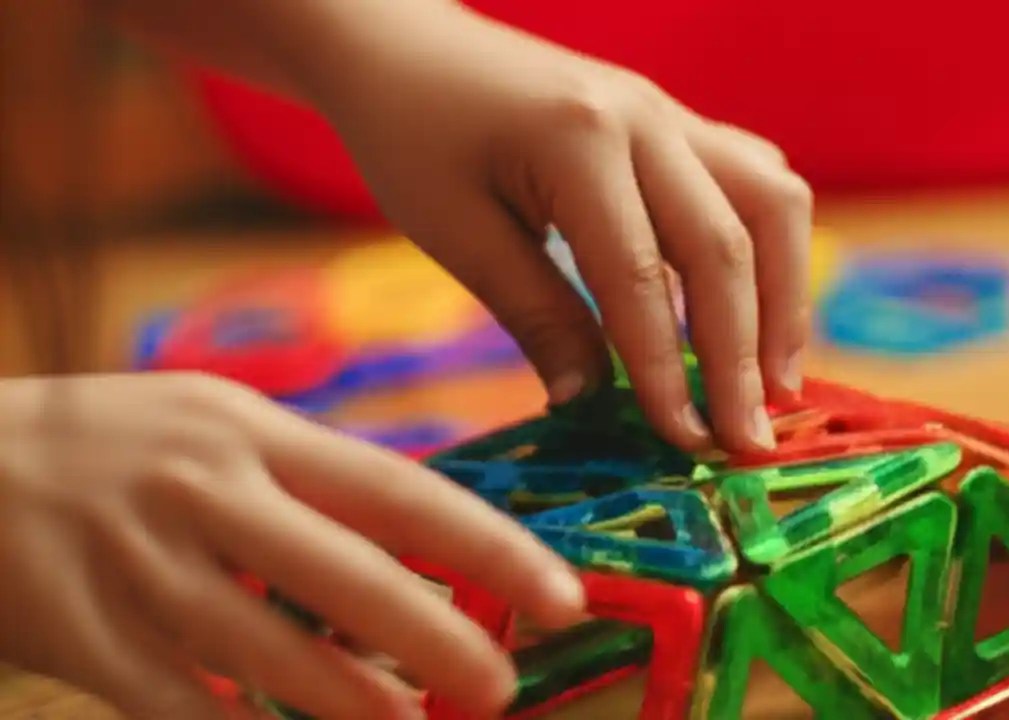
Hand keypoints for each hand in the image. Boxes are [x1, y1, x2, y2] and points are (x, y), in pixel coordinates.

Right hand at [0, 373, 583, 718]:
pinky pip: (173, 703)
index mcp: (254, 430)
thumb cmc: (116, 445)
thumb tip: (416, 558)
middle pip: (343, 575)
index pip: (398, 490)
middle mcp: (205, 488)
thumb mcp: (216, 429)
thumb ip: (309, 487)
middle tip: (501, 688)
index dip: (487, 546)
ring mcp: (136, 561)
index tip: (559, 591)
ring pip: (264, 651)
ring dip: (350, 704)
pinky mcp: (75, 628)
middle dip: (433, 639)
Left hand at [306, 2, 812, 453]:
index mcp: (578, 142)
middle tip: (750, 441)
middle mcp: (646, 118)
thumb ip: (536, 315)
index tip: (687, 444)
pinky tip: (762, 306)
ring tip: (778, 384)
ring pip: (771, 204)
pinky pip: (756, 179)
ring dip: (784, 300)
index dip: (668, 371)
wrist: (404, 43)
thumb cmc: (411, 136)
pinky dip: (773, 249)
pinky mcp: (678, 122)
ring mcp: (672, 113)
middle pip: (727, 246)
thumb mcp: (455, 233)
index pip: (642, 277)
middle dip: (744, 355)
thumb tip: (591, 405)